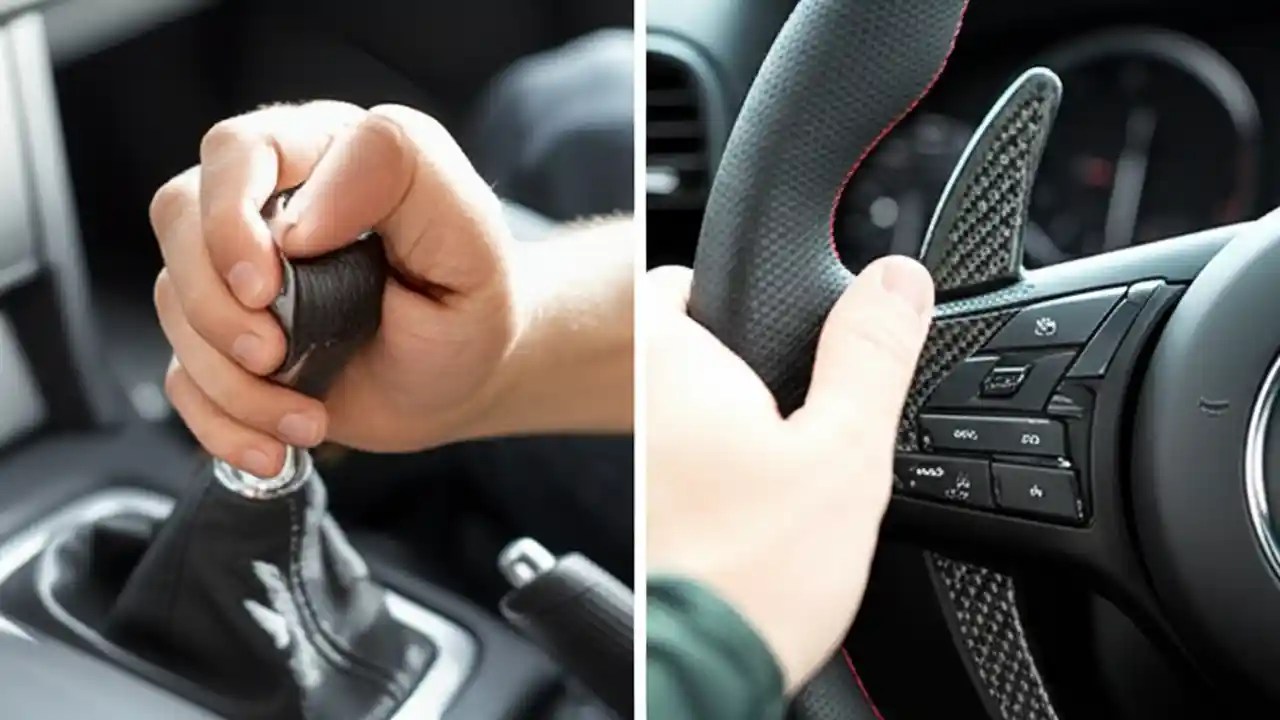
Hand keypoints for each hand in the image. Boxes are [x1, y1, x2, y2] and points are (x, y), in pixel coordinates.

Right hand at [152, 101, 630, 476]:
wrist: (470, 372)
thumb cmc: (472, 299)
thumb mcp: (468, 232)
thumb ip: (397, 178)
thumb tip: (292, 224)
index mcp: (323, 152)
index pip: (237, 151)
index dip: (229, 219)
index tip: (268, 289)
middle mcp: (267, 201)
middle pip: (178, 218)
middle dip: (213, 304)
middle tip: (274, 356)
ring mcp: (237, 271)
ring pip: (174, 301)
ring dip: (229, 380)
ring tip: (309, 420)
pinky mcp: (226, 338)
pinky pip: (181, 375)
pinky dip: (221, 423)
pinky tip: (277, 449)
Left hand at [646, 255, 934, 692]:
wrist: (699, 674)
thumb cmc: (754, 570)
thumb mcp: (845, 447)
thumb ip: (871, 354)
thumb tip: (898, 281)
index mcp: (667, 360)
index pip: (680, 278)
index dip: (736, 292)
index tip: (779, 321)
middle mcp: (631, 406)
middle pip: (684, 351)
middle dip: (738, 367)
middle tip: (797, 403)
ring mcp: (629, 464)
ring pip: (681, 414)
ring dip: (726, 425)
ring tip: (786, 467)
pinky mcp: (640, 517)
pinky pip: (679, 469)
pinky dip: (716, 475)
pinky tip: (759, 512)